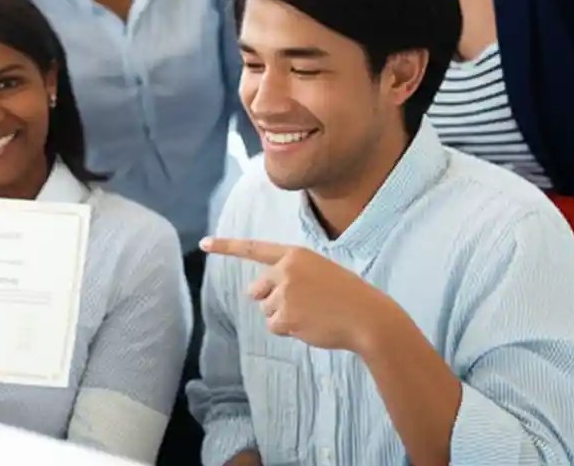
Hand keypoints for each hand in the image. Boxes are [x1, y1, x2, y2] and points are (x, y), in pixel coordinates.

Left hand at [200, 237, 399, 353]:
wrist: (368, 317)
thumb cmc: (347, 295)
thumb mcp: (320, 271)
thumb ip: (290, 275)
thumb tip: (259, 295)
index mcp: (295, 255)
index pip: (254, 249)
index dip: (226, 246)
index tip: (204, 244)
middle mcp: (285, 270)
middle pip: (256, 289)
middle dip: (269, 299)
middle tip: (300, 304)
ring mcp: (285, 293)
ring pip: (266, 310)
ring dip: (283, 316)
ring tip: (312, 314)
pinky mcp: (286, 316)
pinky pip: (274, 327)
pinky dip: (288, 330)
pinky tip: (309, 325)